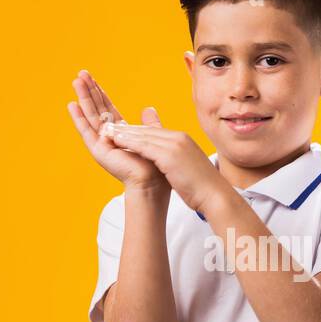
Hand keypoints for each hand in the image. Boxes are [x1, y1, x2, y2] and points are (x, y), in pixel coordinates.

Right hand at [67, 70, 168, 192]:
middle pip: (96, 109)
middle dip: (89, 90)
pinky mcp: (98, 150)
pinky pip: (87, 131)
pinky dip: (79, 118)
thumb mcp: (151, 136)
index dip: (100, 93)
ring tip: (76, 81)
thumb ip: (148, 123)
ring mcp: (101, 143)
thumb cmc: (154, 165)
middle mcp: (108, 137)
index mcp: (120, 133)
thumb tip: (148, 108)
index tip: (92, 77)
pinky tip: (72, 105)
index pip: (107, 108)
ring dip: (83, 98)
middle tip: (81, 73)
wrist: (152, 182)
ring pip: (90, 115)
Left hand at [105, 122, 232, 215]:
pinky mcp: (169, 155)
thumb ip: (176, 160)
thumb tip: (168, 164)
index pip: (154, 132)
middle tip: (108, 126)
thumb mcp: (188, 168)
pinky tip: (115, 141)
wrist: (215, 195)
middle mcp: (178, 138)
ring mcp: (174, 144)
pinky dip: (128, 142)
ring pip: (143, 135)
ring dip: (123, 132)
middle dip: (126, 128)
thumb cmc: (202, 187)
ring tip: (106, 131)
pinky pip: (143, 146)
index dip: (136, 131)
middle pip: (146, 130)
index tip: (121, 131)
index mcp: (183, 140)